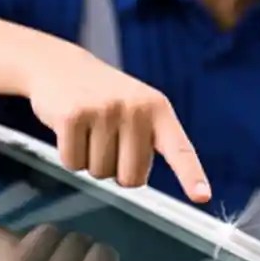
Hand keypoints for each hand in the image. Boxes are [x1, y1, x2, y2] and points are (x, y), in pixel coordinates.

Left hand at [0, 224, 177, 260]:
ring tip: (44, 251)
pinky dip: (40, 231)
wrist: (0, 256)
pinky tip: (27, 246)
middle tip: (65, 253)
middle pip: (104, 253)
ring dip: (60, 236)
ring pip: (75, 240)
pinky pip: (49, 233)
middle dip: (87, 243)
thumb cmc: (47, 258)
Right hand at [26, 44, 211, 203]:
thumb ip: (148, 139)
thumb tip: (139, 180)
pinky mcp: (72, 116)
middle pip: (131, 179)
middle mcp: (134, 108)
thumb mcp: (135, 106)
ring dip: (90, 160)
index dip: (191, 175)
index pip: (179, 149)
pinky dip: (68, 155)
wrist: (57, 64)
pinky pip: (73, 163)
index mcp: (157, 108)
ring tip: (87, 130)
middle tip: (106, 141)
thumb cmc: (101, 95)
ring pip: (100, 173)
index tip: (202, 196)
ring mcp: (103, 111)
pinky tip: (69, 130)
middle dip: (116, 170)